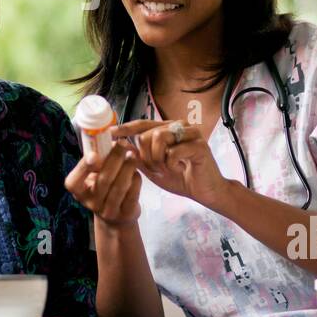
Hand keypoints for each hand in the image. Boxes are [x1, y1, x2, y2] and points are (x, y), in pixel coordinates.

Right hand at [63, 142, 141, 226]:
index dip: (83, 168)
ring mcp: (108, 211)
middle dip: (114, 159)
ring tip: (132, 154)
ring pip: (119, 187)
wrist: (114, 216)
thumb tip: (110, 140)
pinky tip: (136, 170)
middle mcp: (91, 203)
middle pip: (103, 180)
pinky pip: (132, 194)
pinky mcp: (126, 214)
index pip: (74, 182)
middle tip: (123, 143)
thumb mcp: (94, 176)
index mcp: (79, 191)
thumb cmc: (102, 188)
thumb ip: (97, 162)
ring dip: (128, 167)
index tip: (94, 154)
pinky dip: (136, 179)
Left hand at [110, 119, 230, 208]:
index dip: (125, 128)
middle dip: (146, 157)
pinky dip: (171, 165)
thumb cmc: (181, 178)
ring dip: (158, 160)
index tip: (110, 134)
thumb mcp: (154, 169)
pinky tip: (180, 170)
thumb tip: (119, 146)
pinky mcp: (199, 145)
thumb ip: (138, 157)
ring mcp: (190, 133)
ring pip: (159, 138)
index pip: (142, 124)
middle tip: (157, 169)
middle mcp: (179, 126)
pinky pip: (172, 152)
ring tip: (167, 169)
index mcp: (168, 129)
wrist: (206, 192)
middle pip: (147, 134)